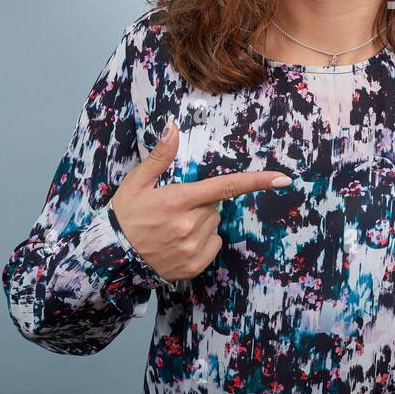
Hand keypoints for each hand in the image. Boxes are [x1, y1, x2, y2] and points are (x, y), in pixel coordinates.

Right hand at [110, 121, 291, 281]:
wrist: (111, 258)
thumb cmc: (125, 215)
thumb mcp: (137, 182)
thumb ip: (160, 156)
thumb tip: (173, 127)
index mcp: (178, 200)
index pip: (225, 187)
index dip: (256, 181)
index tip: (283, 179)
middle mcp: (188, 225)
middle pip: (216, 205)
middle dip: (202, 203)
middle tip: (175, 208)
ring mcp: (192, 248)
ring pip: (215, 225)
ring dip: (202, 223)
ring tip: (172, 227)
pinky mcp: (193, 266)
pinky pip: (213, 246)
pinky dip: (202, 242)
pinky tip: (178, 243)